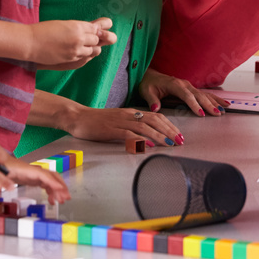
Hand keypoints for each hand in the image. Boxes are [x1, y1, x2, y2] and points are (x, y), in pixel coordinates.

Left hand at [4, 159, 70, 202]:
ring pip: (51, 181)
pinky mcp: (33, 178)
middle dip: (60, 187)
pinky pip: (46, 184)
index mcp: (27, 170)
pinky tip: (51, 200)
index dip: (53, 182)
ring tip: (61, 202)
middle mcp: (34, 171)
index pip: (43, 175)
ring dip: (58, 190)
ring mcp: (35, 175)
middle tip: (66, 198)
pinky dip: (51, 192)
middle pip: (52, 177)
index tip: (61, 190)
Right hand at [29, 18, 116, 68]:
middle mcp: (79, 38)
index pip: (95, 29)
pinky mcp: (70, 59)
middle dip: (92, 40)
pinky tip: (74, 51)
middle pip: (96, 40)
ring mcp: (75, 50)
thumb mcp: (62, 24)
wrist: (30, 42)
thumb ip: (77, 27)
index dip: (93, 31)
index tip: (89, 32)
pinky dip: (82, 55)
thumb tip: (88, 30)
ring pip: (93, 50)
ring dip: (89, 48)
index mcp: (77, 26)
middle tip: (84, 39)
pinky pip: (83, 57)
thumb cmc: (43, 30)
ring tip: (80, 46)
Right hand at [65, 105, 182, 145]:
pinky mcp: (111, 129)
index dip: (169, 125)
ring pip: (145, 126)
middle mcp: (128, 114)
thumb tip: (147, 138)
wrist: (77, 117)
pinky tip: (149, 145)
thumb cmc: (97, 122)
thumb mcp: (118, 122)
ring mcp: (120, 121)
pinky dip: (141, 139)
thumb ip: (132, 127)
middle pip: (154, 120)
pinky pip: (129, 133)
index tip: (179, 135)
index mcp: (131, 112)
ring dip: (159, 135)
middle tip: (180, 141)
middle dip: (169, 130)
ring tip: (170, 143)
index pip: (156, 116)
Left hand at [138, 67, 229, 117]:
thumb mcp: (146, 92)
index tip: (201, 113)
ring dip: (215, 101)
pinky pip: (205, 94)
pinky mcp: (191, 89)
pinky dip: (215, 99)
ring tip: (225, 109)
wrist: (149, 76)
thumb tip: (155, 107)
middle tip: (217, 113)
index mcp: (174, 85)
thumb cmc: (148, 84)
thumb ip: (152, 100)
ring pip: (204, 94)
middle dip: (209, 105)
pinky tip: (223, 103)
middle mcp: (184, 84)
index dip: (194, 104)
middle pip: (199, 95)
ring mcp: (189, 86)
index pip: (187, 96)